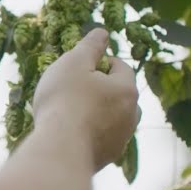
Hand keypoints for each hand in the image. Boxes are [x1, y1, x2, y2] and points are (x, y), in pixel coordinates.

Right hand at [32, 29, 139, 170]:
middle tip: (75, 89)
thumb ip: (90, 46)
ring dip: (98, 113)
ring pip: (113, 119)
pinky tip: (70, 133)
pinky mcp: (107, 158)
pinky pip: (101, 138)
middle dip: (102, 89)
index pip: (120, 67)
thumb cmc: (65, 101)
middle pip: (120, 94)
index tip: (80, 66)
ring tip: (71, 112)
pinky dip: (90, 133)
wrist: (59, 150)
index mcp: (127, 89)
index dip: (100, 62)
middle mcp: (131, 115)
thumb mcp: (74, 63)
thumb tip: (103, 32)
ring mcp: (121, 139)